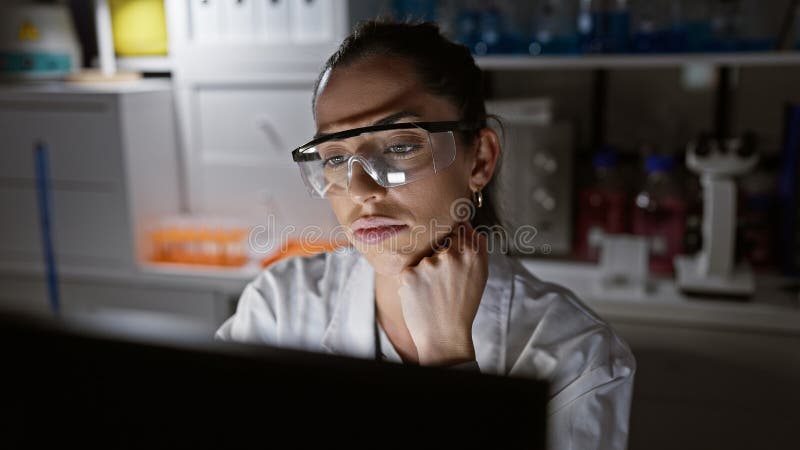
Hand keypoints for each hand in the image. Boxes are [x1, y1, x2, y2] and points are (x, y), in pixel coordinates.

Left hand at [398, 221, 488, 365]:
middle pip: (437, 240)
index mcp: (472, 252)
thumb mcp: (481, 274)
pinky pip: (408, 269)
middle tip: (443, 280)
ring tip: (434, 291)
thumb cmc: (463, 305)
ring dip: (424, 269)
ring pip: (422, 255)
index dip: (451, 238)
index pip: (456, 227)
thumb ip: (476, 245)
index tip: (450, 248)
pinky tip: (422, 295)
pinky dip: (412, 281)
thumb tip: (465, 222)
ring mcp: (429, 264)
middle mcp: (451, 254)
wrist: (445, 336)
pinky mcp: (410, 274)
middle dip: (437, 254)